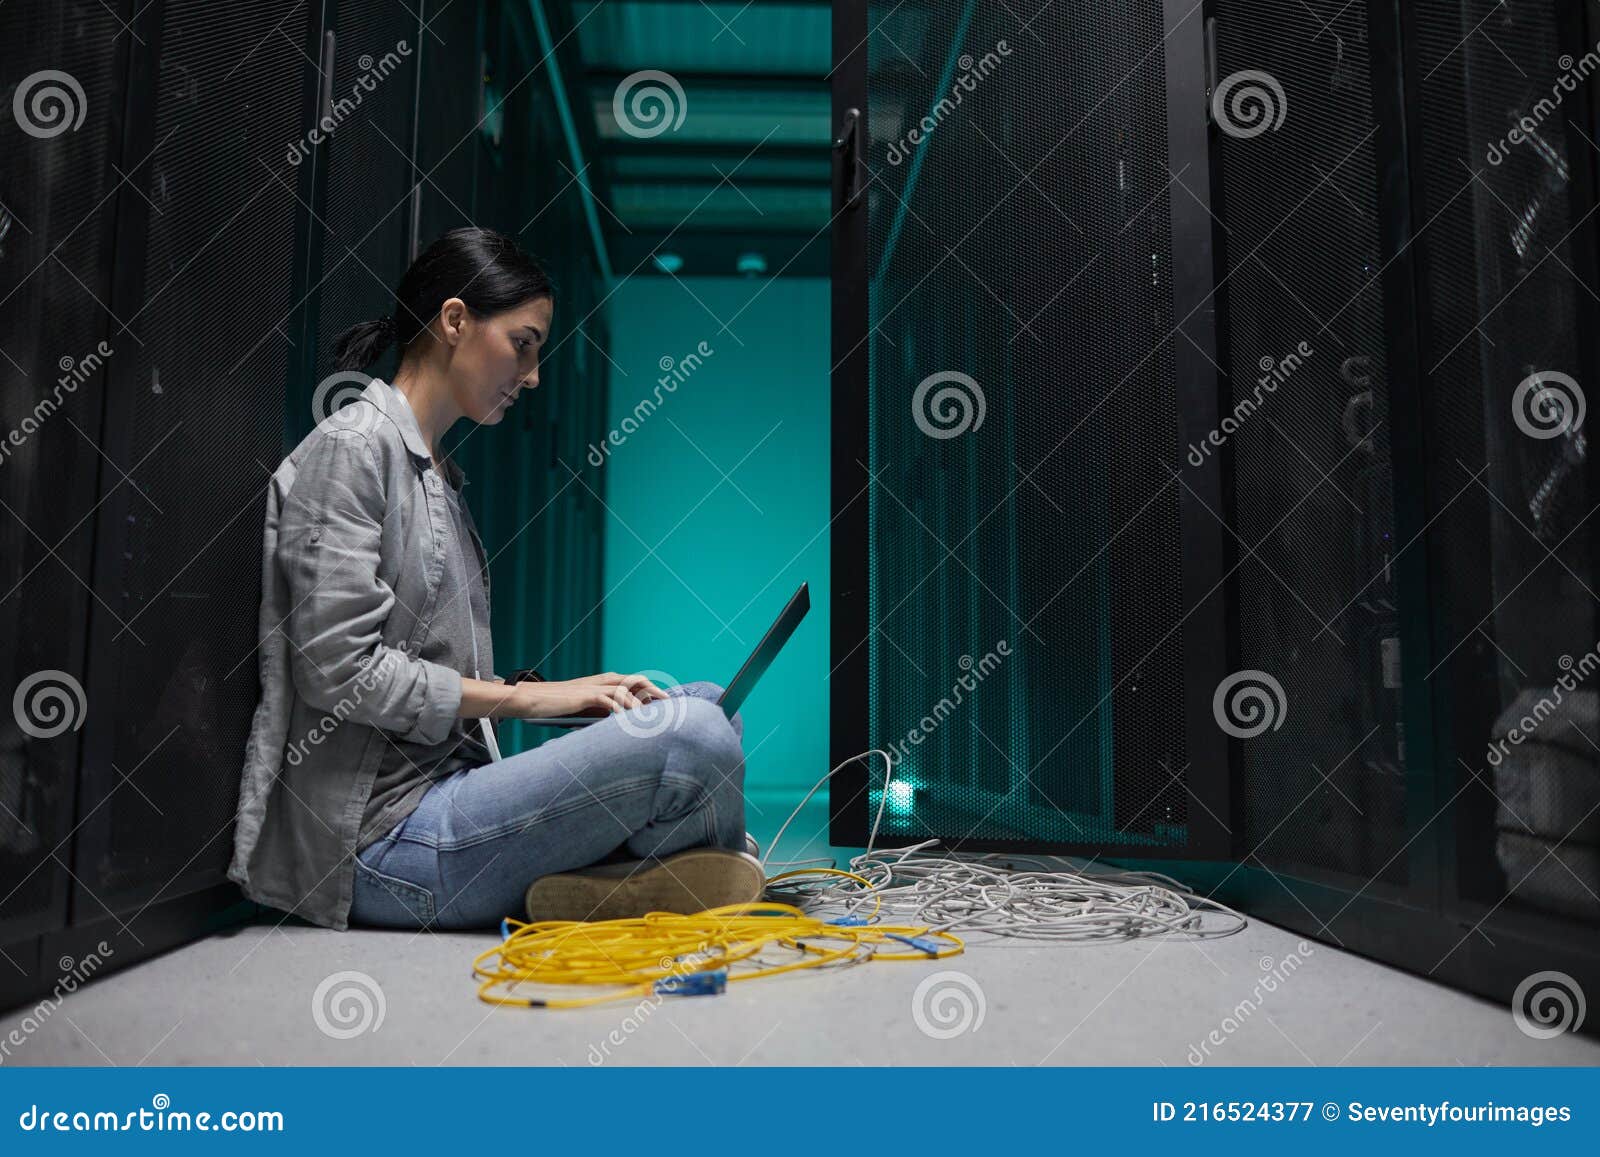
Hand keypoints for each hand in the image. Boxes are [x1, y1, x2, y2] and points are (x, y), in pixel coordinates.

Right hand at [514, 671, 668, 718]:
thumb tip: (620, 722)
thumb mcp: (584, 708)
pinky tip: (628, 719)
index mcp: (602, 682)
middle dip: (653, 691)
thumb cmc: (557, 706)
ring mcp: (593, 686)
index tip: (664, 700)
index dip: (649, 689)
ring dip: (639, 703)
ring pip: (624, 690)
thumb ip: (602, 711)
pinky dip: (619, 709)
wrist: (532, 699)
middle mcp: (600, 681)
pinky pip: (607, 699)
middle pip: (634, 680)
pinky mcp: (584, 695)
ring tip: (652, 715)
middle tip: (669, 703)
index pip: (632, 681)